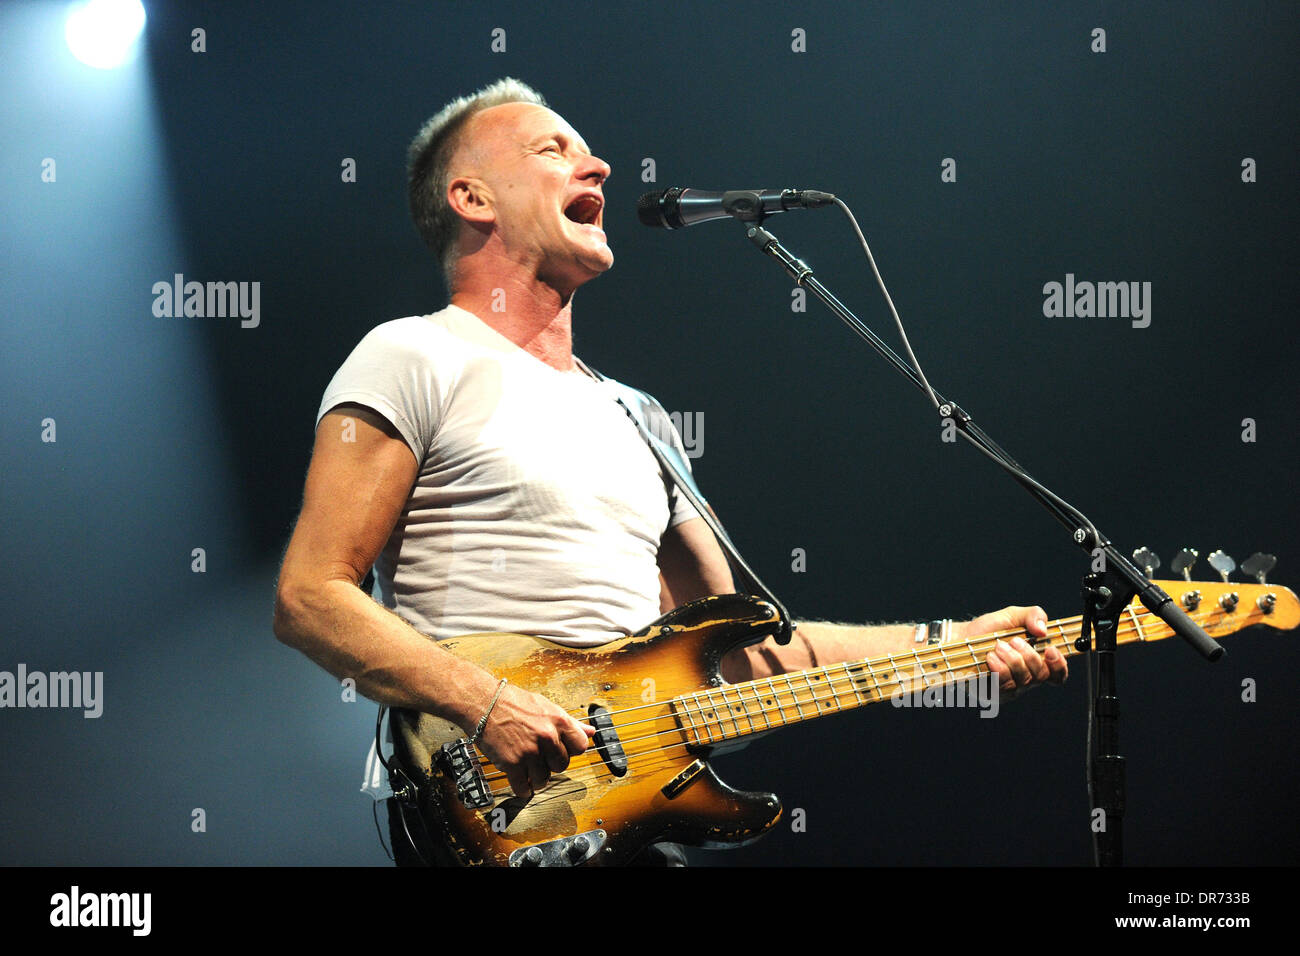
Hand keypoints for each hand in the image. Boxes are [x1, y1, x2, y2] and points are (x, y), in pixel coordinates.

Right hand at [474, 683, 595, 798]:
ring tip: (530, 770)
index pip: (581, 746)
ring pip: (544, 779)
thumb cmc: (513, 702)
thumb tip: (590, 732)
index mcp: (558, 721)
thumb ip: (569, 722)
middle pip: (562, 765)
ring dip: (537, 779)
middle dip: (552, 764)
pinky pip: (523, 787)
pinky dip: (523, 789)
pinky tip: (521, 783)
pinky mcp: (512, 763)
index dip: (572, 750)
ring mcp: (530, 751)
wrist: (484, 702)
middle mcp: (547, 736)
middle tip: (542, 759)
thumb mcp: (546, 706)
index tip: (564, 751)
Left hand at [954, 605, 1066, 696]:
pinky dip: (999, 669)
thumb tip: (1043, 630)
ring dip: (1012, 660)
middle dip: (1029, 656)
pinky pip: (1004, 687)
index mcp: (1035, 662)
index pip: (1057, 675)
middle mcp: (1026, 678)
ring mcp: (1010, 689)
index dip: (1059, 666)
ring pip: (1023, 681)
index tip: (1050, 650)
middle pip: (1040, 676)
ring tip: (998, 646)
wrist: (960, 637)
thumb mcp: (1013, 615)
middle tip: (1013, 641)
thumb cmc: (988, 629)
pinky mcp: (993, 694)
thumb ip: (1033, 615)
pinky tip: (990, 658)